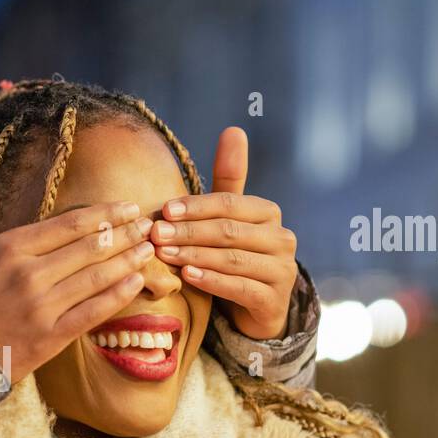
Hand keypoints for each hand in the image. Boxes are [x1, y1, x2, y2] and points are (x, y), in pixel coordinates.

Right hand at [0, 171, 155, 382]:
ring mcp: (41, 307)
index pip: (69, 224)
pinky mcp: (48, 338)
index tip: (128, 207)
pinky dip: (117, 296)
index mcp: (9, 248)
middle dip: (125, 234)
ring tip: (151, 250)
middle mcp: (30, 274)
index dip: (105, 213)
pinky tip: (136, 283)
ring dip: (128, 261)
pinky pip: (91, 313)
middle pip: (90, 247)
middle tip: (150, 225)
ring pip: (96, 277)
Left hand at [149, 128, 298, 339]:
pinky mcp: (274, 300)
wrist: (255, 308)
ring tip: (165, 254)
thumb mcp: (229, 219)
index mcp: (268, 213)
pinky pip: (240, 287)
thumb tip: (233, 129)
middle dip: (189, 231)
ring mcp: (282, 270)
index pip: (229, 204)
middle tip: (156, 234)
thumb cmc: (235, 257)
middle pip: (229, 230)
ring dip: (194, 255)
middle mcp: (282, 238)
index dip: (196, 206)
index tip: (164, 210)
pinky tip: (188, 277)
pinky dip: (212, 281)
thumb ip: (228, 180)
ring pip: (233, 259)